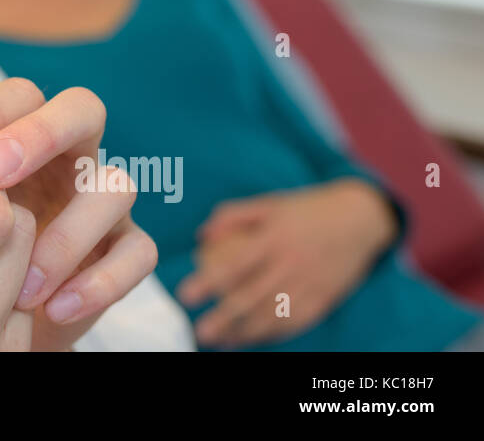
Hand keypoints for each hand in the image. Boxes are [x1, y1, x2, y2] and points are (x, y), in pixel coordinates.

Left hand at [0, 80, 158, 351]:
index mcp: (14, 142)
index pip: (19, 96)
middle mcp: (64, 161)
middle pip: (82, 110)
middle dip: (40, 134)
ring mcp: (99, 205)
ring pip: (115, 185)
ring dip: (68, 232)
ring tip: (20, 284)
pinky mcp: (123, 253)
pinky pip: (137, 253)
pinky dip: (100, 281)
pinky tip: (53, 308)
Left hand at [176, 178, 398, 346]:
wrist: (360, 218)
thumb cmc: (306, 209)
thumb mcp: (269, 203)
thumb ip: (232, 215)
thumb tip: (201, 235)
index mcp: (274, 238)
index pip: (234, 265)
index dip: (208, 282)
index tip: (185, 295)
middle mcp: (291, 264)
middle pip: (252, 297)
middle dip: (224, 318)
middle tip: (200, 331)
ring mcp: (309, 284)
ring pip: (273, 316)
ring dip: (244, 332)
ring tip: (220, 342)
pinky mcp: (324, 299)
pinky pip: (296, 322)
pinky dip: (273, 334)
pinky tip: (251, 339)